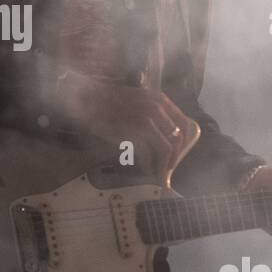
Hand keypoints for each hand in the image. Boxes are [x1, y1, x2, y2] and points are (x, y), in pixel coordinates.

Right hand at [57, 70, 198, 177]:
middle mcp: (155, 109)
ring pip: (165, 149)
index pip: (183, 123)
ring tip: (157, 173)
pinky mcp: (132, 133)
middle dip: (174, 158)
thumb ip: (152, 111)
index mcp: (159, 99)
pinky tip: (145, 170)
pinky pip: (146, 155)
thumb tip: (166, 134)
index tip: (177, 152)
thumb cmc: (109, 101)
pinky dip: (148, 165)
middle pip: (176, 139)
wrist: (87, 99)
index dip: (183, 141)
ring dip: (163, 165)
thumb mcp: (137, 99)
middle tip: (167, 168)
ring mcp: (144, 121)